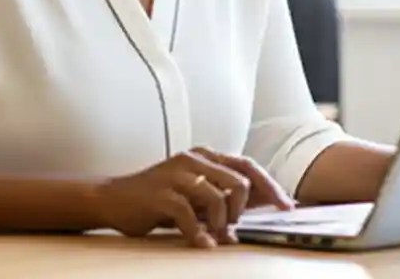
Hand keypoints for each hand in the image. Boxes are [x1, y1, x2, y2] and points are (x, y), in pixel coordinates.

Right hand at [89, 148, 294, 247]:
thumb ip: (226, 195)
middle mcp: (194, 158)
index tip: (286, 206)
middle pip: (240, 181)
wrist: (113, 198)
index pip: (248, 166)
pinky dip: (199, 234)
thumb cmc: (160, 199)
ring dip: (222, 223)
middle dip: (243, 210)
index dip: (270, 186)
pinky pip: (189, 215)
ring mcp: (177, 174)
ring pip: (218, 198)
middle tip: (233, 228)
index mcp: (206, 155)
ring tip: (215, 236)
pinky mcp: (161, 193)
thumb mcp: (197, 194)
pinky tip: (202, 244)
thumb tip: (263, 202)